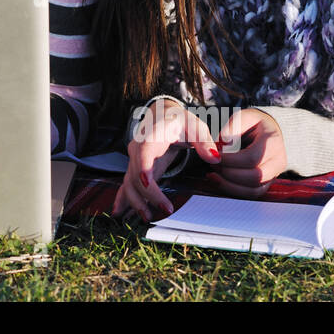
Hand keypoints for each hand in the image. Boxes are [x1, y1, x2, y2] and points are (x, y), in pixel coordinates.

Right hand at [112, 98, 222, 221]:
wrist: (162, 116)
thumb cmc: (179, 122)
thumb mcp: (195, 126)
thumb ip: (204, 141)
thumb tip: (214, 158)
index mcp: (152, 136)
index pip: (144, 152)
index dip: (143, 167)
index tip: (149, 183)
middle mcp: (138, 148)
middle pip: (136, 174)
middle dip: (148, 194)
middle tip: (167, 210)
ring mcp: (135, 159)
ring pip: (129, 182)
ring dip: (135, 201)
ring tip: (147, 218)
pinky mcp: (136, 169)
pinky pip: (126, 184)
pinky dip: (123, 199)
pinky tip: (119, 214)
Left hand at [210, 108, 286, 197]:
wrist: (268, 130)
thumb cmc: (253, 123)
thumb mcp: (243, 117)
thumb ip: (233, 127)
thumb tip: (223, 144)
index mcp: (273, 142)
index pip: (251, 158)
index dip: (230, 160)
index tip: (214, 155)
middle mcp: (278, 161)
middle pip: (254, 177)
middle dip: (229, 173)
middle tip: (212, 164)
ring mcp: (275, 174)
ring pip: (254, 190)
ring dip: (229, 185)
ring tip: (212, 174)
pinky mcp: (267, 183)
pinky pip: (252, 193)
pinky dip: (234, 190)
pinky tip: (219, 181)